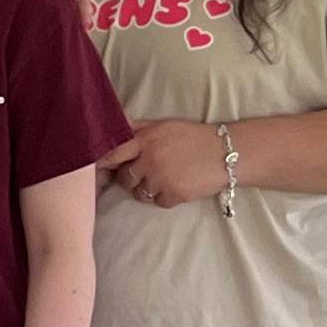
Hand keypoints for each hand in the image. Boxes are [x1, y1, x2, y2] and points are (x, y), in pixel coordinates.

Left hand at [101, 120, 230, 208]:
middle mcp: (150, 160)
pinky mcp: (174, 195)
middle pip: (125, 177)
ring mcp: (161, 179)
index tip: (99, 168)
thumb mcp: (165, 126)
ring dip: (148, 188)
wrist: (227, 153)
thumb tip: (115, 124)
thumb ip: (139, 128)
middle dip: (131, 177)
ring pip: (140, 193)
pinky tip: (177, 185)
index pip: (113, 153)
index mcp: (145, 140)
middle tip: (145, 172)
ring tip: (165, 177)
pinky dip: (165, 197)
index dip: (103, 162)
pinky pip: (158, 202)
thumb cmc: (194, 137)